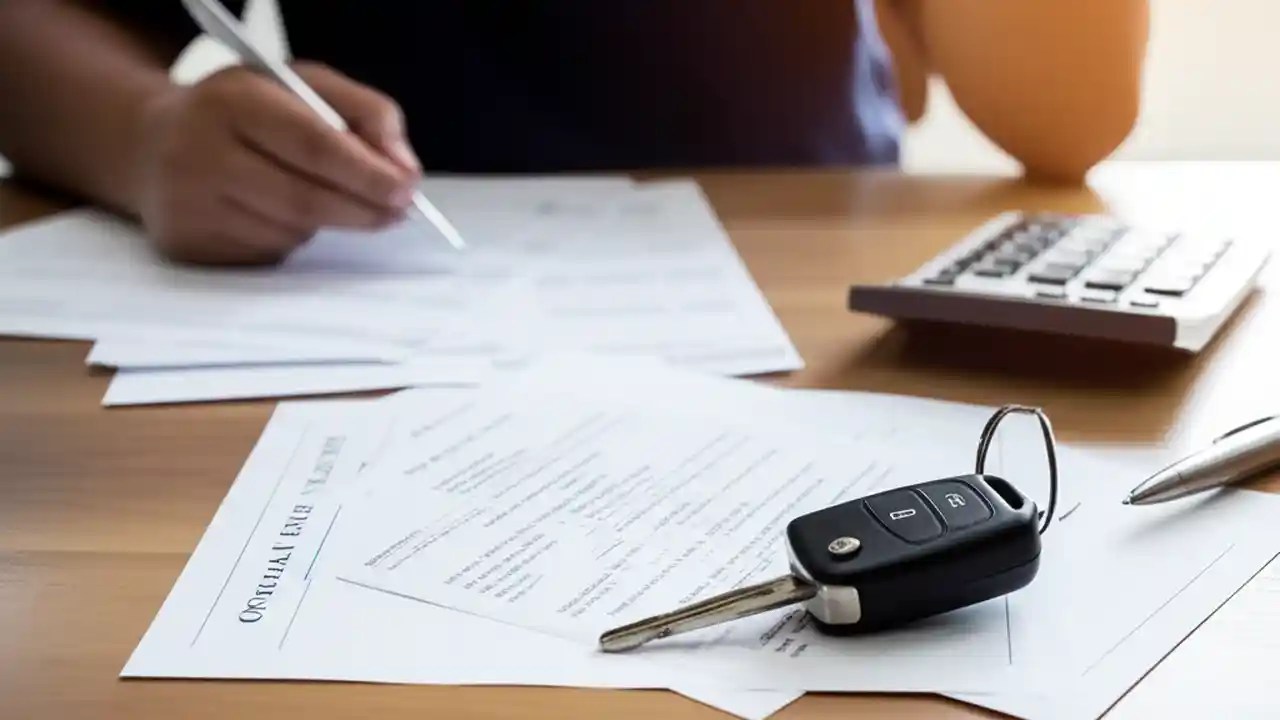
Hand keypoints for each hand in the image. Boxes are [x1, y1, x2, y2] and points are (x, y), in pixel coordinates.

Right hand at [132, 62, 420, 264]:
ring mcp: (189, 205)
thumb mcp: (303, 86)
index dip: (366, 173)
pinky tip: (271, 212)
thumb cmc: (245, 112)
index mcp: (232, 101)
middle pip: (304, 200)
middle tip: (397, 212)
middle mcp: (200, 153)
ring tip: (313, 194)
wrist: (150, 143)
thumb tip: (404, 171)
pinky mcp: (188, 246)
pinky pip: (267, 253)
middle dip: (363, 210)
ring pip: (291, 232)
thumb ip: (366, 114)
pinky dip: (289, 238)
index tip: (406, 189)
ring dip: (324, 223)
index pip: (313, 145)